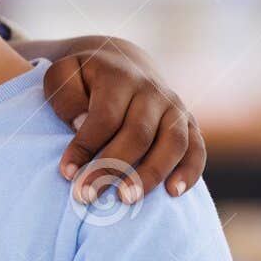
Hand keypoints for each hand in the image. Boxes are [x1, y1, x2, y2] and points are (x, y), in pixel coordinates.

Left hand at [28, 36, 205, 200]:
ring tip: (126, 198)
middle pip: (138, 134)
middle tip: (88, 195)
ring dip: (150, 173)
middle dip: (112, 168)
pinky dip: (189, 171)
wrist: (123, 62)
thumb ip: (66, 97)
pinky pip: (196, 148)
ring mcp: (174, 107)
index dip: (86, 147)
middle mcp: (152, 91)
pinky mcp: (188, 122)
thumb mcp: (63, 74)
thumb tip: (80, 124)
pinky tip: (173, 193)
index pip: (105, 117)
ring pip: (173, 143)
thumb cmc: (84, 77)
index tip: (66, 173)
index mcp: (119, 77)